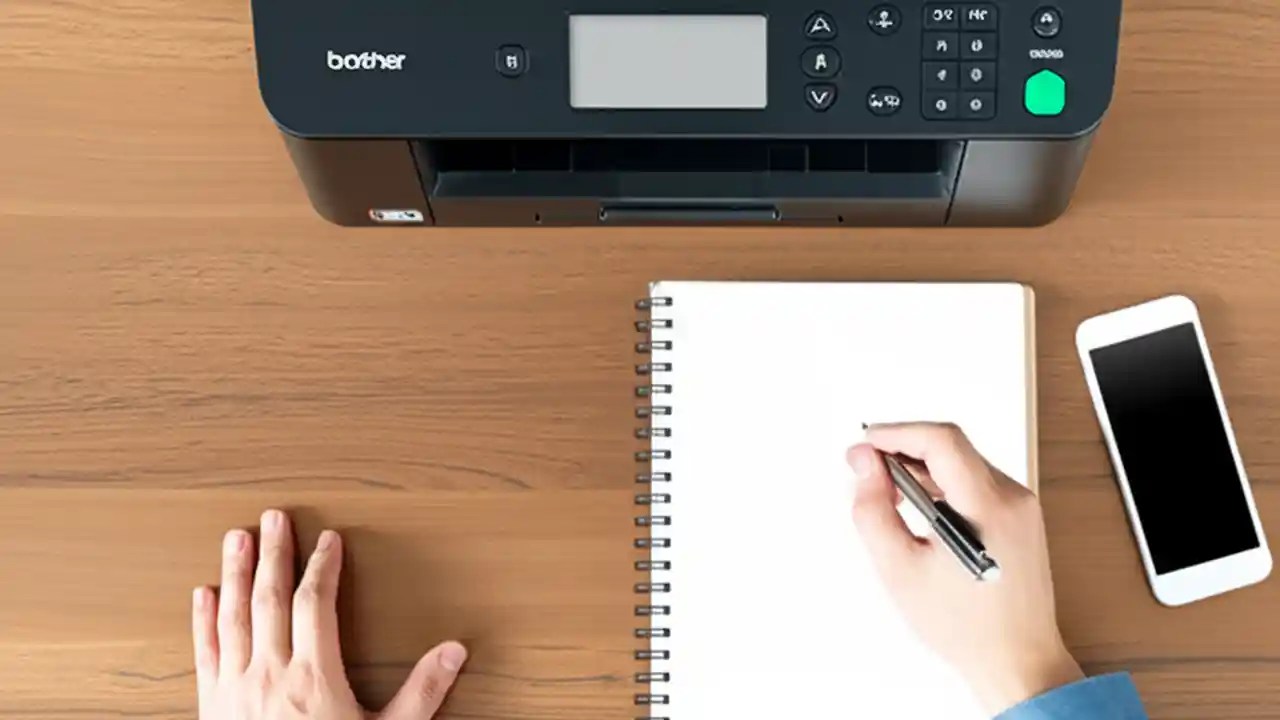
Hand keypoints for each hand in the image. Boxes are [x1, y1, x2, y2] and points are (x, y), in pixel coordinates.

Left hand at [192, 509, 466, 718]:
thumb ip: (421, 694)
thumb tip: (454, 651)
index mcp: (314, 677)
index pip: (318, 603)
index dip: (324, 567)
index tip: (329, 540)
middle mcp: (269, 675)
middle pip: (270, 598)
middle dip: (274, 554)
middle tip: (274, 517)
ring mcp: (234, 690)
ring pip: (232, 617)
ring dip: (234, 573)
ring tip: (236, 538)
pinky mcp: (210, 707)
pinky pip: (204, 654)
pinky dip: (202, 622)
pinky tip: (201, 596)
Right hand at [847, 423, 1082, 714]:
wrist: (1017, 660)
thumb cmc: (964, 627)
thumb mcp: (899, 570)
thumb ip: (873, 510)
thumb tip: (864, 465)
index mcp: (988, 508)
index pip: (941, 441)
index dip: (897, 433)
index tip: (866, 443)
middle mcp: (1013, 499)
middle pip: (952, 448)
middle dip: (904, 450)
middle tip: (866, 470)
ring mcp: (1021, 507)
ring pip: (962, 463)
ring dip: (921, 469)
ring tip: (888, 497)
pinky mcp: (1019, 518)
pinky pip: (974, 483)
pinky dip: (941, 486)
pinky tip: (918, 511)